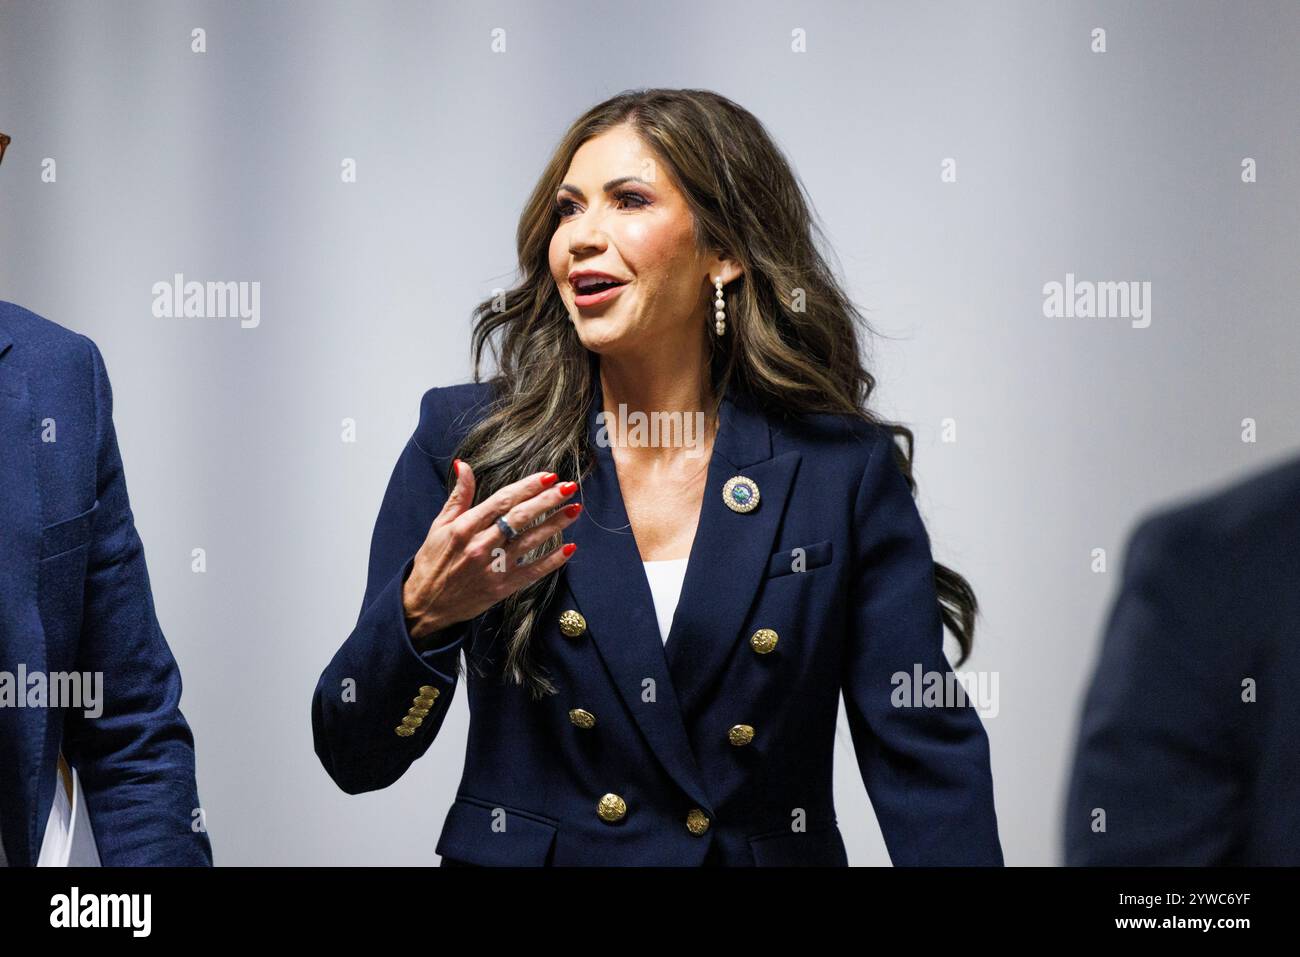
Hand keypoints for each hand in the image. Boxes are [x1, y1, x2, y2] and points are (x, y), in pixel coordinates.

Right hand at [401, 460, 580, 641]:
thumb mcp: (439, 525)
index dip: (527, 487)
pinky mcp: (502, 588)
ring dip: (555, 524)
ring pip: (530, 542)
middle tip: (568, 486)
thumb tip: (464, 464)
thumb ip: (458, 496)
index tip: (548, 475)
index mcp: (464, 528)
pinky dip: (552, 561)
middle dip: (547, 500)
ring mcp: (492, 568)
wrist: (425, 605)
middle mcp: (480, 546)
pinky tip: (569, 548)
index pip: (502, 500)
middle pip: (520, 518)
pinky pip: (532, 572)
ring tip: (574, 509)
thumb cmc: (433, 562)